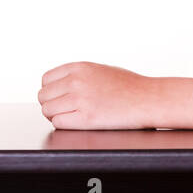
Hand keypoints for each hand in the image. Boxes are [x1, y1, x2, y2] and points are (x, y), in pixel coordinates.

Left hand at [38, 61, 160, 128]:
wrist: (148, 98)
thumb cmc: (129, 86)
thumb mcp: (99, 70)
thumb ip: (78, 75)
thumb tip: (59, 86)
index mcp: (78, 67)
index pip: (46, 80)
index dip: (51, 91)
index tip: (59, 98)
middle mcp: (76, 81)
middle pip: (43, 96)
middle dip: (52, 104)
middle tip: (65, 110)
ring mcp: (79, 99)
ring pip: (47, 110)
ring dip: (56, 116)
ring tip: (72, 117)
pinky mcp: (86, 118)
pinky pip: (58, 123)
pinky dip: (64, 125)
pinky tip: (78, 123)